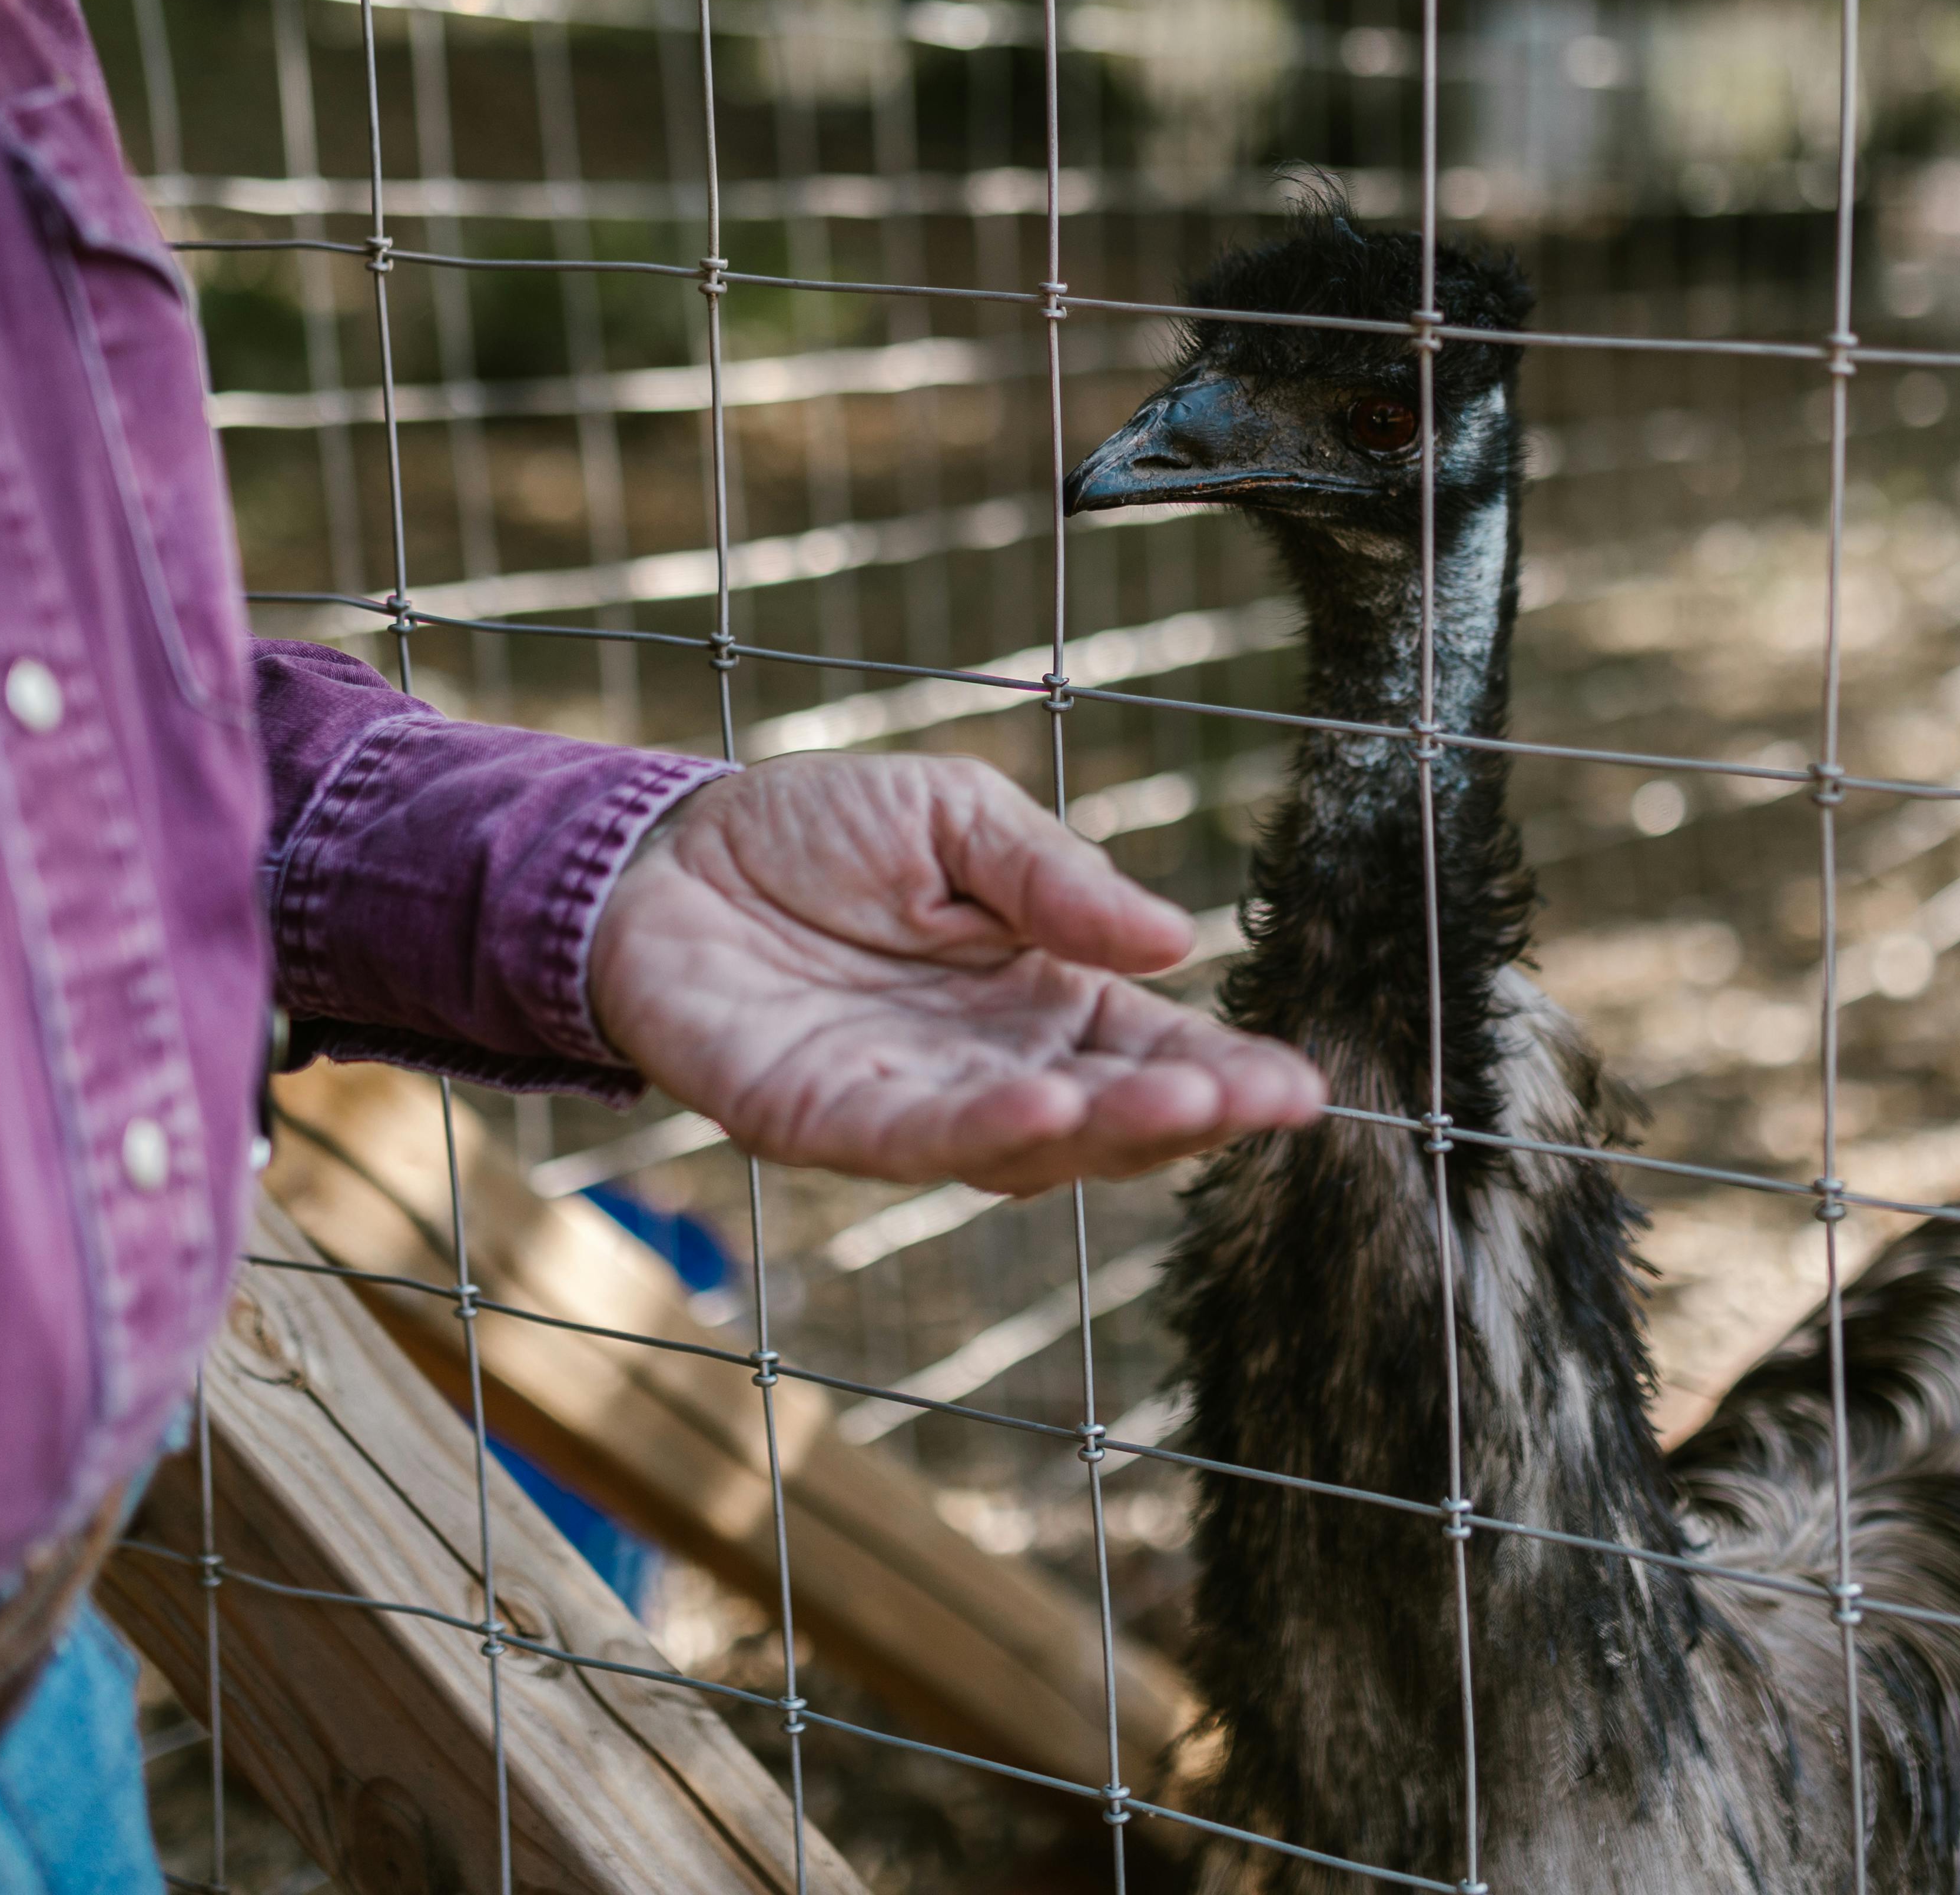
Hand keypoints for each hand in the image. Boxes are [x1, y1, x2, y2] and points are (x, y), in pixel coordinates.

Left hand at [586, 755, 1324, 1194]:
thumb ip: (1054, 880)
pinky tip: (1045, 1101)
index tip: (1300, 1085)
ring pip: (1028, 1141)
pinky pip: (914, 1139)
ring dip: (1107, 1127)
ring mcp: (910, 1106)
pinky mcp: (822, 1122)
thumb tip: (1174, 940)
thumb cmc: (810, 832)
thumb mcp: (954, 818)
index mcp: (1037, 996)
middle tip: (1268, 1101)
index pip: (1149, 1048)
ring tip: (1183, 1101)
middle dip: (1192, 1110)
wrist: (658, 852)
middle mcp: (988, 1067)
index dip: (1225, 1072)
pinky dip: (982, 1127)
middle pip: (1109, 1111)